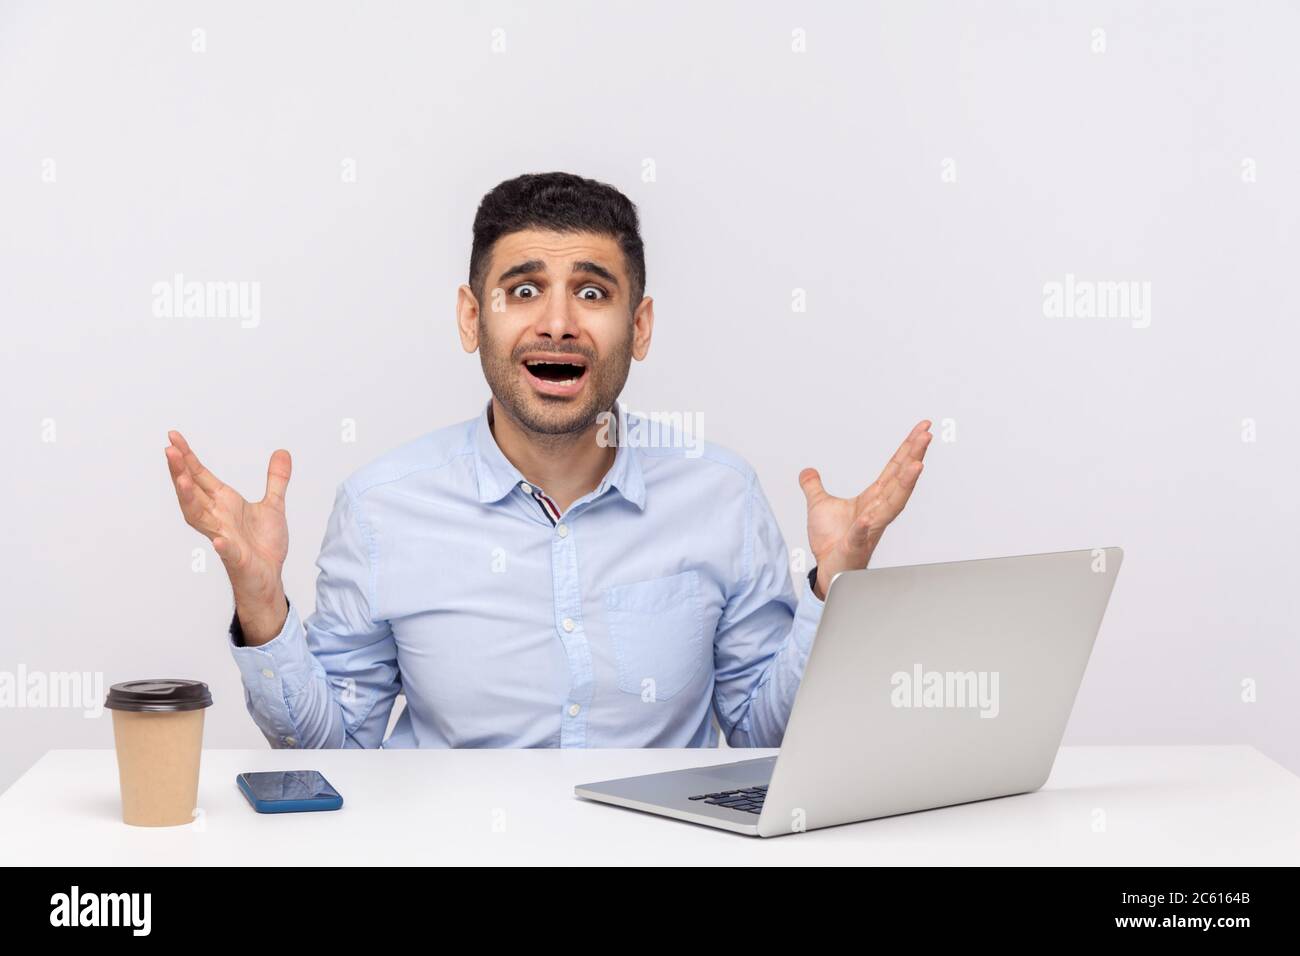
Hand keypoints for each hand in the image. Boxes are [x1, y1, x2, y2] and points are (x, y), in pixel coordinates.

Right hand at [165, 431, 291, 624]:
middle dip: (180, 472)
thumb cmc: (263, 545)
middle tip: (169, 450)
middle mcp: (218, 518)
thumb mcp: (274, 505)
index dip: (187, 458)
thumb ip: (276, 480)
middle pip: (193, 492)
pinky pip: (228, 552)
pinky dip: (224, 546)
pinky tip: (220, 540)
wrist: (269, 577)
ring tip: (182, 480)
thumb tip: (282, 453)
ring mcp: (224, 538)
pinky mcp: (237, 559)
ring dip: (189, 500)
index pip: (200, 477)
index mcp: (225, 504)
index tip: (174, 438)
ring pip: (200, 518)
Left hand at [799, 420, 931, 598]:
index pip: (893, 469)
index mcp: (872, 499)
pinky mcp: (854, 546)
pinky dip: (864, 526)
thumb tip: (807, 471)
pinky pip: (860, 535)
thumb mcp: (819, 505)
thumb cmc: (832, 542)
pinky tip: (866, 518)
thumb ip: (814, 487)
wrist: (827, 570)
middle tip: (927, 435)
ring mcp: (869, 529)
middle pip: (899, 480)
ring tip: (917, 465)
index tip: (923, 429)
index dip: (908, 448)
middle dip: (914, 457)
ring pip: (891, 505)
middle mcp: (877, 511)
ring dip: (905, 485)